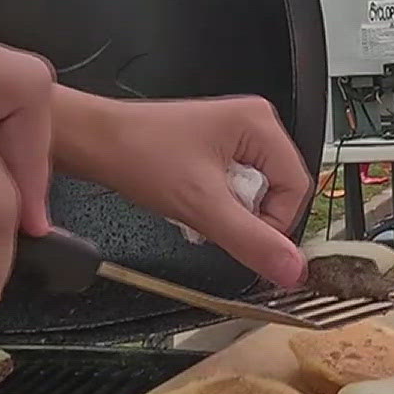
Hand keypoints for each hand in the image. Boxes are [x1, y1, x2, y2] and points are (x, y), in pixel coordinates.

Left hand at [50, 93, 311, 286]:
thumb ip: (252, 240)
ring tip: (199, 208)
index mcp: (260, 124)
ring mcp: (234, 137)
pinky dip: (218, 207)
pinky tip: (194, 203)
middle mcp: (253, 125)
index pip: (298, 189)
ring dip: (230, 214)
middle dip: (249, 217)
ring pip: (256, 196)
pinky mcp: (217, 151)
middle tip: (214, 218)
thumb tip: (292, 269)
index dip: (276, 223)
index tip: (248, 239)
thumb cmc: (139, 154)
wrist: (95, 143)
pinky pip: (235, 191)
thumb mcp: (202, 206)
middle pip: (279, 193)